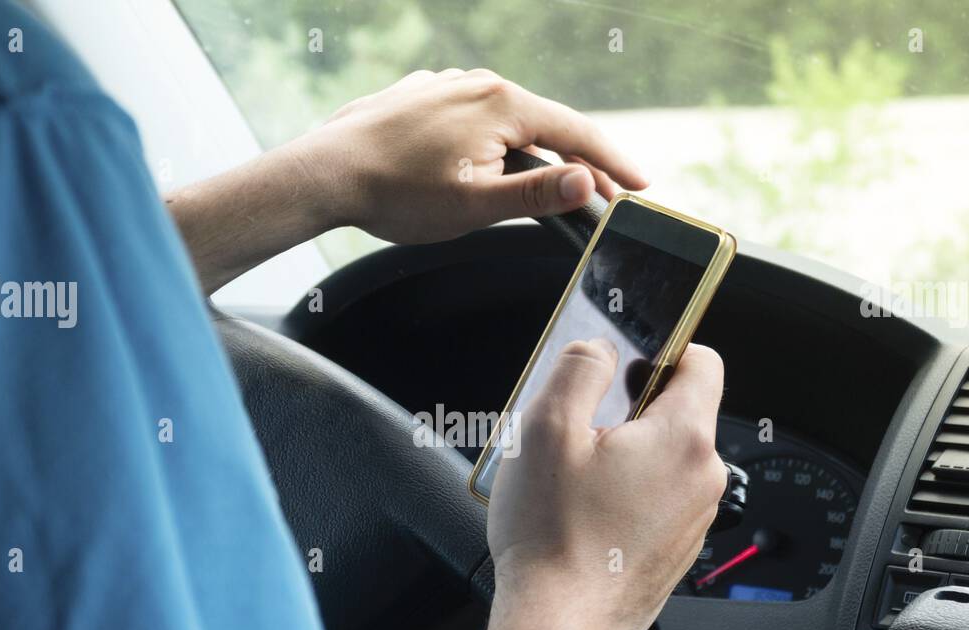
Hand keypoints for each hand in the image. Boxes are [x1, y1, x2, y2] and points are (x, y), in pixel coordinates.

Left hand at [301, 69, 649, 243]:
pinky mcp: (424, 98)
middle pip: (546, 126)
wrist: (327, 173)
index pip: (577, 134)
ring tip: (550, 188)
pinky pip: (474, 119)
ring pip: (509, 122)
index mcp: (503, 104)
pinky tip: (489, 166)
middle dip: (576, 163)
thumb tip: (588, 182)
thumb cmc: (397, 194)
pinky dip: (494, 143)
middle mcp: (480, 84)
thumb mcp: (476, 205)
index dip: (613, 163)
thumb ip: (537, 195)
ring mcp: (449, 87)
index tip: (641, 186)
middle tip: (604, 199)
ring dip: (534, 154)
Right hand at [487, 339, 728, 629]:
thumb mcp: (546, 427)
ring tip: (572, 481)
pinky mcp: (676, 552)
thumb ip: (578, 368)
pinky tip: (582, 516)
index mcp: (684, 438)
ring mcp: (694, 520)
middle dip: (629, 410)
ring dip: (624, 457)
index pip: (702, 362)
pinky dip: (625, 497)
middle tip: (576, 430)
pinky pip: (656, 502)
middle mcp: (703, 479)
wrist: (558, 625)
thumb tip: (599, 348)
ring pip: (664, 461)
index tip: (624, 362)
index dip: (662, 350)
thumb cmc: (552, 536)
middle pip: (678, 414)